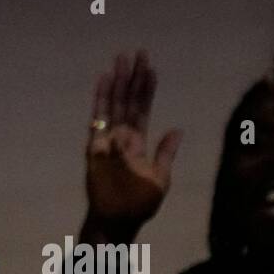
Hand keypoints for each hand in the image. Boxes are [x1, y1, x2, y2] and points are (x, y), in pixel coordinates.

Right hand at [85, 51, 181, 232]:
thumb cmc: (138, 205)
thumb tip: (177, 129)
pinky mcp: (95, 147)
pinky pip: (98, 119)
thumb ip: (166, 153)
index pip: (142, 109)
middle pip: (127, 101)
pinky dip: (100, 99)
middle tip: (136, 52)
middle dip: (132, 77)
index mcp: (138, 143)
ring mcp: (107, 141)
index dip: (146, 89)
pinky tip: (103, 80)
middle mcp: (121, 137)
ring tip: (121, 59)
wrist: (117, 222)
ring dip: (117, 82)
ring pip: (113, 105)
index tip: (150, 67)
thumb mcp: (160, 178)